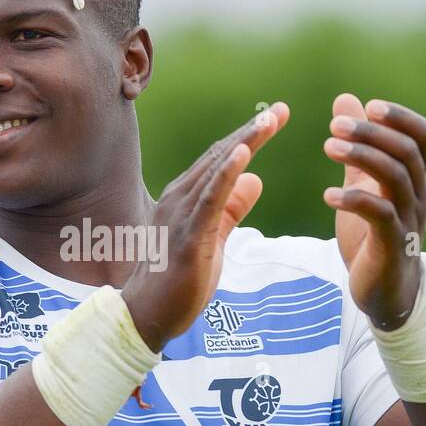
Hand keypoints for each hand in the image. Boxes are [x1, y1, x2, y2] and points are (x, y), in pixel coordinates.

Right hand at [123, 103, 289, 350]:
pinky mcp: (188, 236)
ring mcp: (181, 215)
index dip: (247, 138)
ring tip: (269, 120)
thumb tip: (256, 178)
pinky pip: (210, 198)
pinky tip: (244, 153)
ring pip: (216, 170)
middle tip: (280, 109)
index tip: (273, 118)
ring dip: (244, 143)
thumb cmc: (176, 282)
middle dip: (251, 131)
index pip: (219, 159)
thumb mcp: (212, 239)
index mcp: (185, 198)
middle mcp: (179, 198)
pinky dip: (227, 173)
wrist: (145, 316)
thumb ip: (232, 210)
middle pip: (220, 156)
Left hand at [324, 94, 425, 329]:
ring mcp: (409, 219)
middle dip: (372, 134)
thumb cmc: (375, 233)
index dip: (400, 117)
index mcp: (418, 177)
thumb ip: (358, 145)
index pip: (424, 136)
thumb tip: (347, 100)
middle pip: (407, 151)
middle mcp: (419, 194)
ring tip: (328, 147)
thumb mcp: (366, 183)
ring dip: (362, 158)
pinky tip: (328, 195)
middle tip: (334, 126)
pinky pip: (380, 215)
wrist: (386, 290)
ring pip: (395, 178)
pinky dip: (354, 200)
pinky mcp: (392, 244)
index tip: (369, 107)